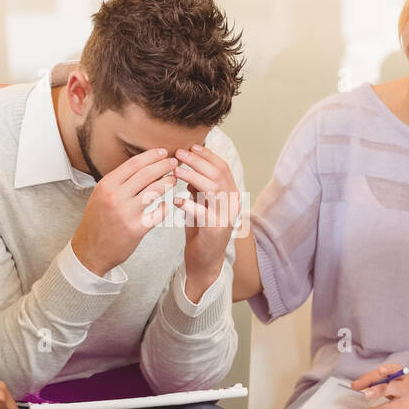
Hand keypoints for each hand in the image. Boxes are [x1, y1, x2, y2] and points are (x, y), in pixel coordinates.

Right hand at [70, 148, 179, 275]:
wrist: (90, 251)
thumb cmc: (97, 222)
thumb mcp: (100, 196)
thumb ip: (118, 182)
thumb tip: (143, 166)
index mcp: (106, 185)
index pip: (134, 164)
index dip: (152, 156)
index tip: (164, 152)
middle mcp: (115, 197)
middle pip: (147, 174)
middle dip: (164, 166)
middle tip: (174, 162)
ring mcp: (126, 213)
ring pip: (155, 191)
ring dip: (168, 183)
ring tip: (174, 179)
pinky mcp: (136, 229)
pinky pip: (158, 213)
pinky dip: (165, 207)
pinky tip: (168, 204)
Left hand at [172, 144, 240, 300]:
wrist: (205, 261)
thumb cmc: (201, 231)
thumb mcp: (200, 204)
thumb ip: (198, 188)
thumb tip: (189, 168)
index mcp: (230, 195)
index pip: (223, 167)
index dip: (207, 155)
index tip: (190, 146)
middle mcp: (232, 204)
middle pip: (218, 174)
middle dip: (198, 161)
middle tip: (179, 153)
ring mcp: (226, 217)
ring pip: (213, 189)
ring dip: (193, 177)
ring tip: (176, 171)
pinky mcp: (216, 231)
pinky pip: (203, 213)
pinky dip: (189, 204)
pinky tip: (176, 200)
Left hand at [350, 362, 408, 408]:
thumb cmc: (405, 387)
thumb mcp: (396, 377)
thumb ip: (376, 379)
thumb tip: (356, 385)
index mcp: (402, 375)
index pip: (391, 370)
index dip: (381, 372)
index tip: (379, 371)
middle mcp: (406, 388)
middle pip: (391, 388)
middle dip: (377, 391)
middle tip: (366, 395)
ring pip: (389, 408)